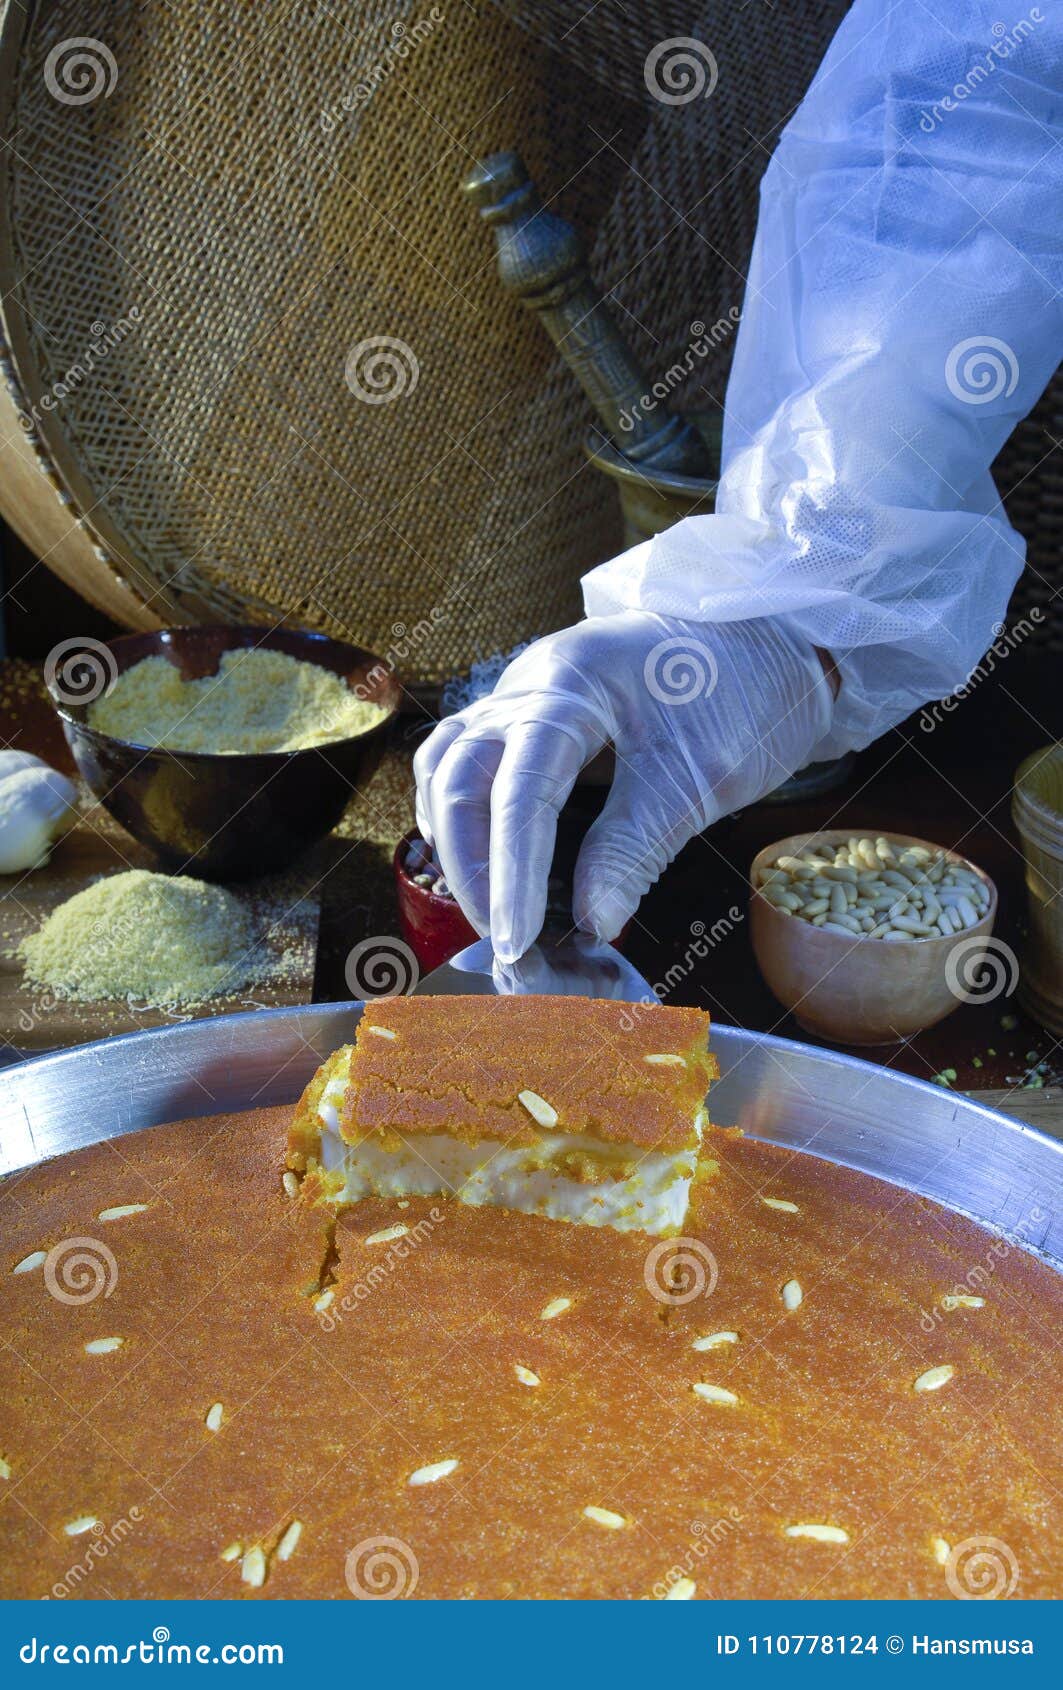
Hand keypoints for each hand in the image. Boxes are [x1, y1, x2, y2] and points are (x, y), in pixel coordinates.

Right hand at [414, 611, 831, 962]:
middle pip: (459, 774)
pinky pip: (467, 762)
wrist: (773, 644)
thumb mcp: (699, 778)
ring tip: (487, 906)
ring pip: (448, 766)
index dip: (512, 873)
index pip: (519, 790)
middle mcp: (531, 683)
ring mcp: (524, 695)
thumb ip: (636, 848)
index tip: (517, 940)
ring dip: (457, 840)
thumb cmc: (746, 693)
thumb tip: (591, 922)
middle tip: (503, 937)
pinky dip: (465, 815)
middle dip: (471, 864)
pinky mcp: (531, 716)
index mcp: (573, 684)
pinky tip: (484, 859)